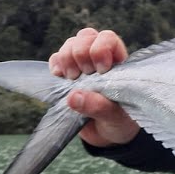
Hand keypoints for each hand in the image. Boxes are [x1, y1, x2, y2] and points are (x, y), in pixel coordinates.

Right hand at [48, 28, 140, 146]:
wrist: (106, 136)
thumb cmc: (119, 122)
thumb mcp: (115, 117)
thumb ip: (99, 106)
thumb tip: (73, 96)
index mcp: (119, 63)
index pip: (108, 39)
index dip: (100, 49)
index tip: (101, 70)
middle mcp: (100, 58)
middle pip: (86, 37)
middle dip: (80, 54)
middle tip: (82, 76)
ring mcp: (82, 64)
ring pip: (70, 44)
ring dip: (67, 58)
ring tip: (71, 78)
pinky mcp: (66, 74)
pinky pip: (56, 58)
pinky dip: (55, 65)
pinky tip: (58, 77)